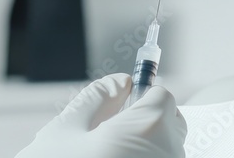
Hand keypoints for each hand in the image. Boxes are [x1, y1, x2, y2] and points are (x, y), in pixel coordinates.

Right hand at [16, 73, 186, 157]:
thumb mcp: (64, 131)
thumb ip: (97, 98)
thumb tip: (120, 83)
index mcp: (149, 127)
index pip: (162, 97)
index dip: (140, 97)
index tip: (120, 106)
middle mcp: (169, 154)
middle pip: (169, 126)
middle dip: (147, 124)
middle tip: (109, 137)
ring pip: (165, 153)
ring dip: (144, 150)